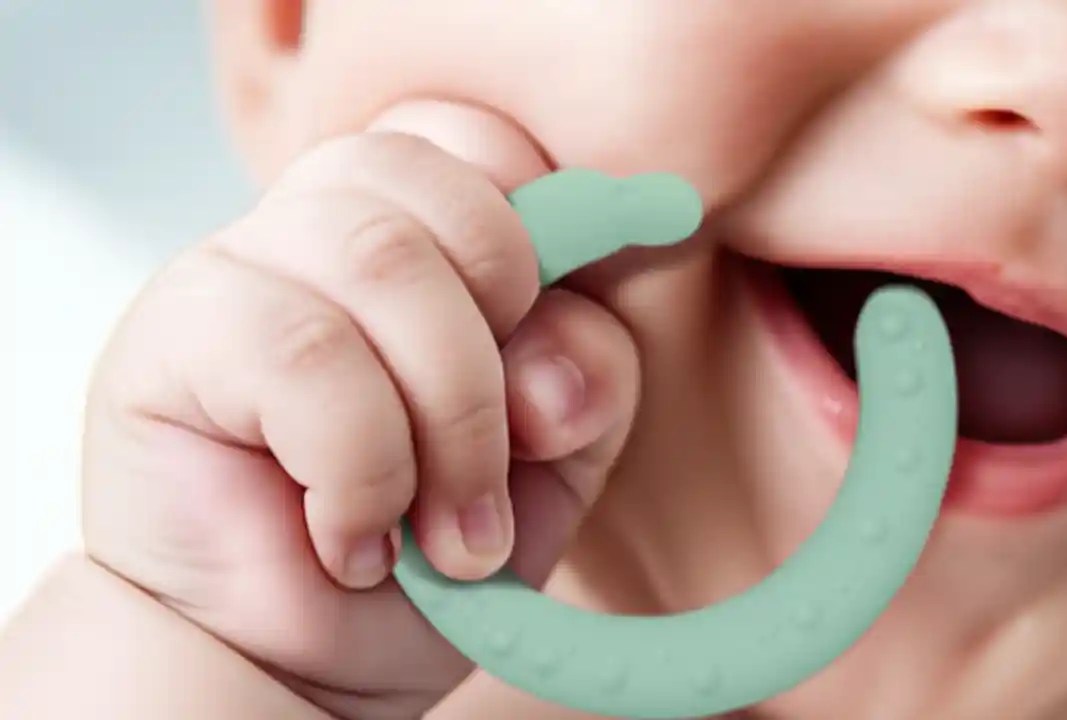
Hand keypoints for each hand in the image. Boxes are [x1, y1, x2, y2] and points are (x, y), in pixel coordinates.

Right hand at [81, 101, 641, 719]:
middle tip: (501, 463)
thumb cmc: (416, 558)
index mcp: (414, 238)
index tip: (584, 336)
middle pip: (447, 187)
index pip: (485, 147)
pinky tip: (354, 539)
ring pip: (385, 260)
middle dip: (505, 346)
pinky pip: (309, 355)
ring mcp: (240, 268)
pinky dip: (364, 471)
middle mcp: (322, 231)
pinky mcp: (175, 333)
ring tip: (444, 535)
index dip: (557, 222)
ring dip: (449, 423)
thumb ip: (582, 385)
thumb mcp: (545, 471)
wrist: (289, 670)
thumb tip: (558, 353)